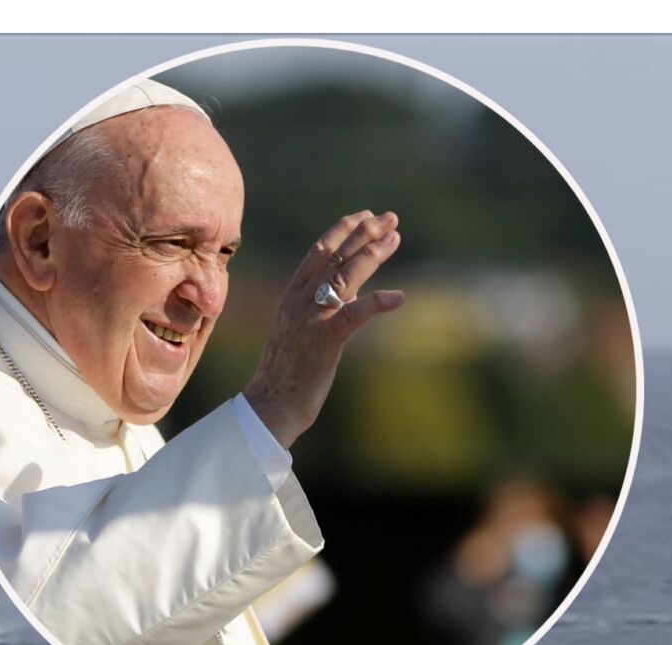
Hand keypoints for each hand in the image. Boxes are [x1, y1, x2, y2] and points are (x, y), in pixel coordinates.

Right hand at [244, 210, 403, 448]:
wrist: (271, 402)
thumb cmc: (289, 372)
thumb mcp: (301, 330)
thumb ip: (319, 309)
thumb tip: (344, 295)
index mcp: (292, 295)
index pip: (318, 252)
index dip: (342, 231)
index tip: (364, 215)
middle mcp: (299, 299)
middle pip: (335, 256)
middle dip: (364, 233)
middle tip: (390, 217)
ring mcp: (311, 317)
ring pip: (345, 276)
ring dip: (373, 253)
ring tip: (395, 236)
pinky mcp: (324, 340)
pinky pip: (354, 315)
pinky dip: (377, 303)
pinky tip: (399, 296)